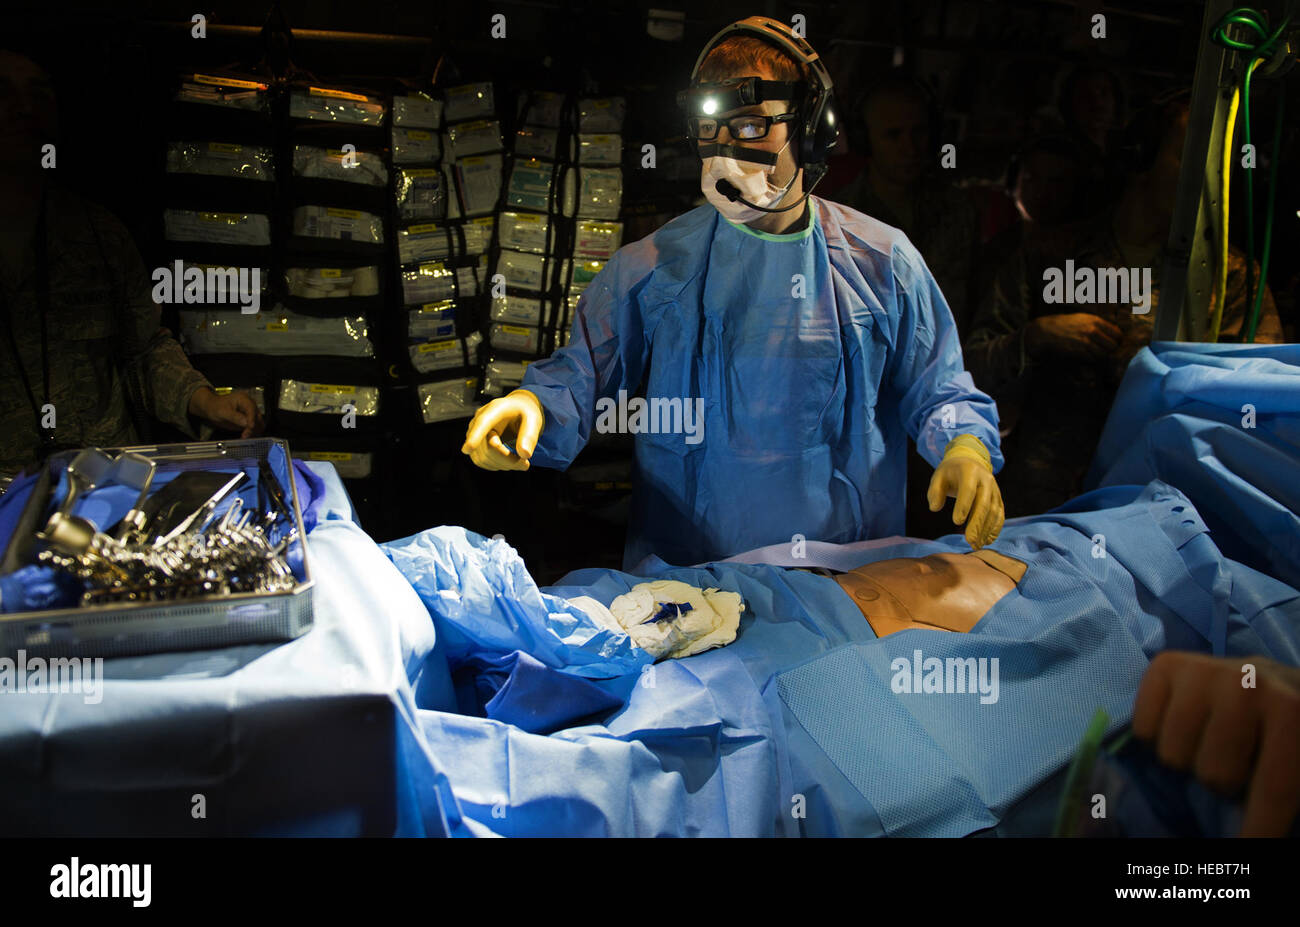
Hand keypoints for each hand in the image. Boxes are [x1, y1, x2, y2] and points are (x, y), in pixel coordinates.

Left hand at [188, 386, 263, 438]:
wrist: (212, 409)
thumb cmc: (216, 407)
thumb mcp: (223, 412)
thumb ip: (234, 417)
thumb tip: (246, 423)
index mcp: (244, 399)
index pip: (252, 410)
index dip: (252, 420)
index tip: (250, 428)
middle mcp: (250, 405)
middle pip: (258, 417)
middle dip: (253, 427)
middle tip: (246, 435)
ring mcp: (250, 413)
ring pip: (258, 423)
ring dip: (254, 431)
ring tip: (246, 437)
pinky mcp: (249, 420)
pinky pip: (254, 427)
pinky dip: (252, 432)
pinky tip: (247, 436)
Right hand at [462, 389, 543, 470]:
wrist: (516, 410)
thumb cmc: (525, 414)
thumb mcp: (534, 420)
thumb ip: (530, 435)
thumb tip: (524, 454)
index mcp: (494, 409)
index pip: (482, 424)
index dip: (475, 437)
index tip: (467, 450)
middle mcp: (478, 420)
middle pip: (487, 449)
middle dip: (508, 461)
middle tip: (526, 463)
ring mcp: (473, 434)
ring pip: (483, 458)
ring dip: (503, 465)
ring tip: (519, 460)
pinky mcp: (474, 445)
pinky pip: (481, 462)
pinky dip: (497, 465)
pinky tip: (508, 460)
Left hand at [927, 455, 1003, 547]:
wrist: (969, 461)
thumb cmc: (950, 472)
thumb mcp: (938, 476)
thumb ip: (934, 491)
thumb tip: (934, 508)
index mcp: (969, 471)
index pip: (968, 490)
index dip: (964, 506)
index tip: (956, 522)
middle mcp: (986, 480)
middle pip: (984, 503)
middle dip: (977, 524)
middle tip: (970, 540)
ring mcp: (994, 489)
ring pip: (993, 511)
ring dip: (986, 529)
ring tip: (976, 544)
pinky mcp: (998, 498)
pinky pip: (999, 514)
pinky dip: (995, 528)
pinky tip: (988, 540)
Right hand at [1027, 313, 1121, 360]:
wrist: (1047, 331)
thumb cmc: (1065, 324)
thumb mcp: (1083, 318)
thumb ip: (1098, 324)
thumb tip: (1113, 332)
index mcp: (1095, 321)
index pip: (1117, 334)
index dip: (1118, 340)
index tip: (1114, 343)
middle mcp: (1092, 331)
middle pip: (1112, 345)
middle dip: (1111, 350)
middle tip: (1106, 352)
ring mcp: (1085, 342)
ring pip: (1103, 354)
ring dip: (1101, 356)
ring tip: (1097, 355)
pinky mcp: (1078, 351)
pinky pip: (1092, 359)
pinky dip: (1092, 359)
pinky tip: (1088, 357)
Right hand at [1133, 651, 1299, 836]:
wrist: (1271, 682)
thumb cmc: (1284, 732)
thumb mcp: (1295, 759)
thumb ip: (1278, 788)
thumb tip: (1250, 835)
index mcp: (1291, 712)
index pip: (1271, 790)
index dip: (1256, 830)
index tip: (1245, 846)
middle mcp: (1246, 684)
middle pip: (1213, 774)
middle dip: (1223, 781)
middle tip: (1234, 765)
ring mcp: (1202, 670)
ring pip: (1173, 753)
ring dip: (1188, 758)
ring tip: (1208, 743)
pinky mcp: (1166, 663)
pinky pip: (1143, 727)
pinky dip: (1156, 733)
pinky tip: (1182, 723)